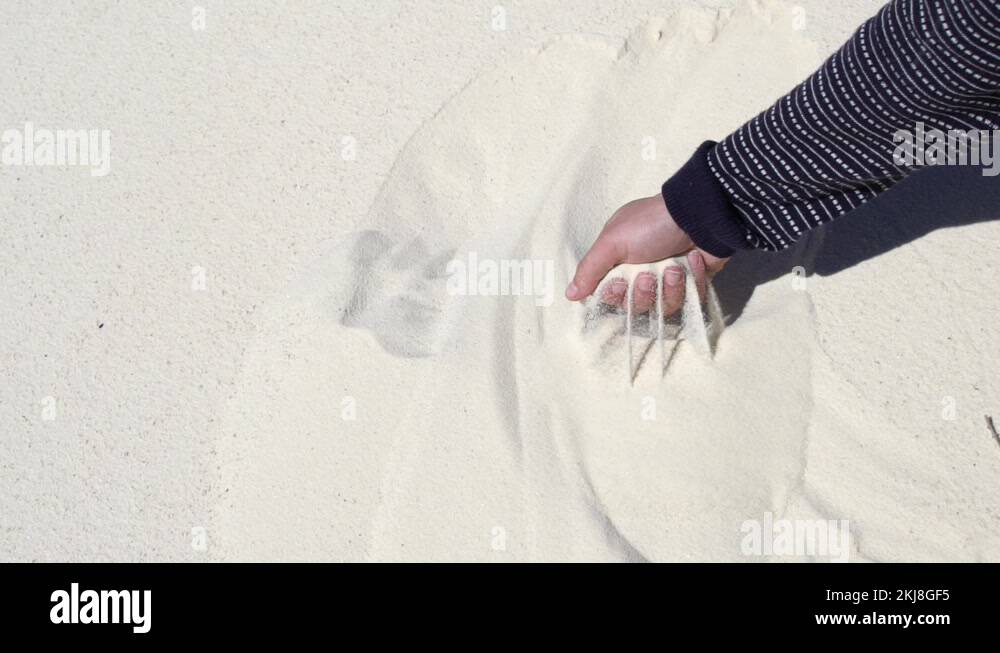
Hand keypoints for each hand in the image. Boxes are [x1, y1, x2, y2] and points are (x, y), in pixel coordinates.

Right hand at [565, 195, 727, 312]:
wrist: (699, 214)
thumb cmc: (651, 225)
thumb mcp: (612, 241)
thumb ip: (590, 269)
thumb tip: (570, 295)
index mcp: (620, 262)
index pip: (611, 296)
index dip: (615, 296)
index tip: (621, 282)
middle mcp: (642, 273)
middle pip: (636, 306)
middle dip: (644, 293)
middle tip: (649, 275)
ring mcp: (668, 280)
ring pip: (664, 307)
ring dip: (669, 288)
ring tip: (675, 268)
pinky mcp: (693, 284)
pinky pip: (689, 299)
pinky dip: (691, 281)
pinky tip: (692, 261)